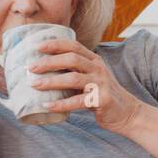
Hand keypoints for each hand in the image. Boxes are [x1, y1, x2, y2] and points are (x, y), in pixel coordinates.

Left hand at [26, 37, 144, 134]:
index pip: (74, 46)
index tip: (37, 47)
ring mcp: (101, 84)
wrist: (127, 112)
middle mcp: (98, 69)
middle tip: (30, 67)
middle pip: (72, 59)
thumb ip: (74, 71)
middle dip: (49, 62)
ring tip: (35, 85)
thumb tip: (43, 70)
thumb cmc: (102, 94)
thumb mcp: (91, 77)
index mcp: (94, 60)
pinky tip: (48, 105)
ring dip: (51, 81)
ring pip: (73, 78)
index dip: (55, 44)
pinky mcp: (102, 100)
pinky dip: (61, 104)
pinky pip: (78, 101)